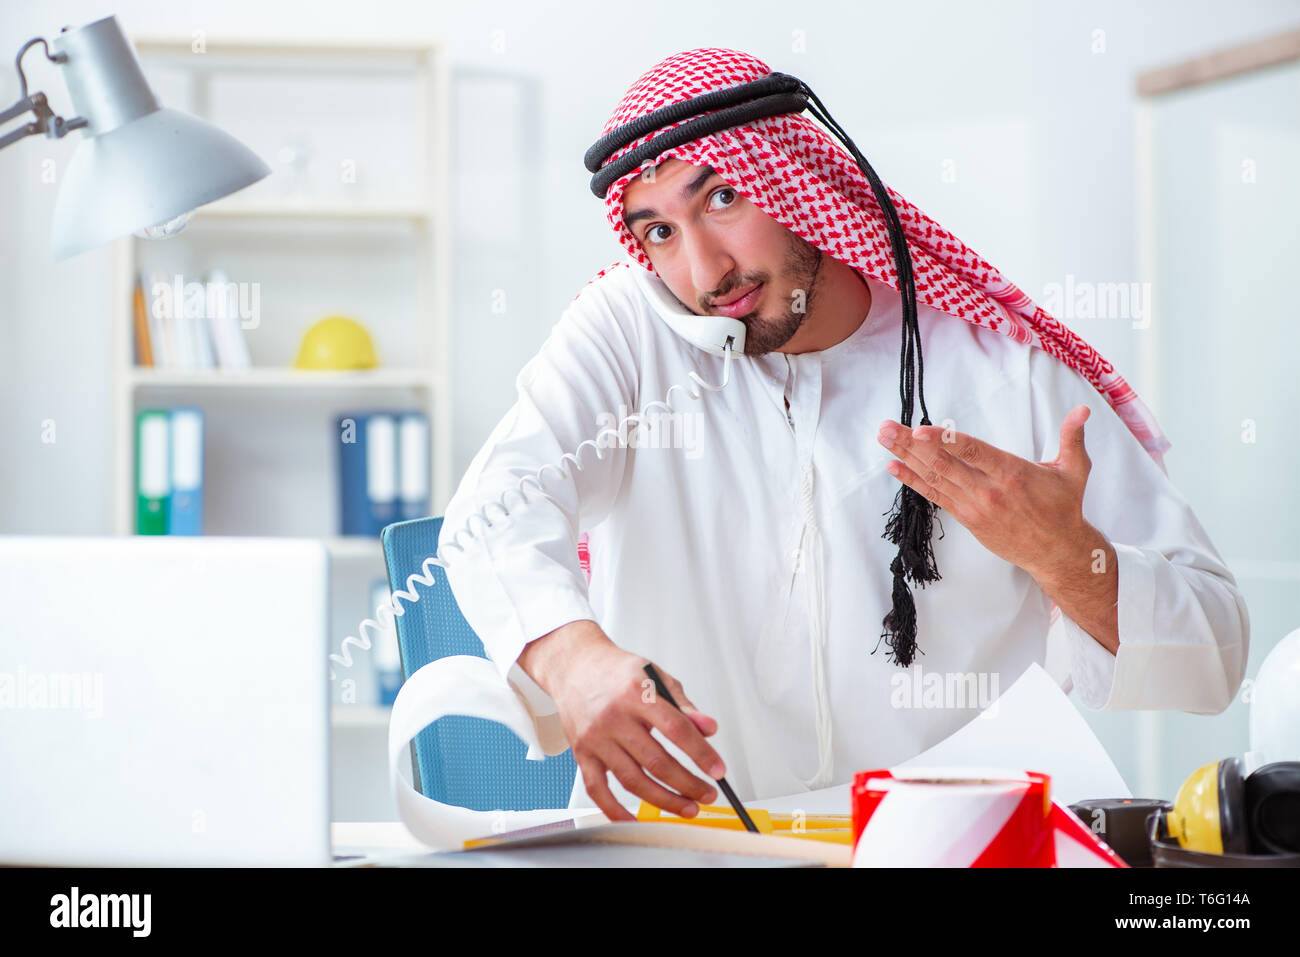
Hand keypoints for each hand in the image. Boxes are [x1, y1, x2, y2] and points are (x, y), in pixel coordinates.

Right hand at [517, 619, 723, 822]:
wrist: (575, 667)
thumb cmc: (617, 672)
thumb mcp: (655, 676)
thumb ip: (684, 705)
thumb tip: (709, 729)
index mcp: (637, 692)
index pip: (676, 729)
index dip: (701, 753)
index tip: (718, 770)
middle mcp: (614, 716)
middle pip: (656, 761)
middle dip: (687, 784)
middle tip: (707, 794)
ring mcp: (596, 738)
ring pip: (632, 780)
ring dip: (663, 800)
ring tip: (686, 807)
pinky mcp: (581, 753)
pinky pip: (597, 789)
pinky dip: (615, 810)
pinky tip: (635, 820)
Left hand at [875, 405, 1094, 578]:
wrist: (1057, 552)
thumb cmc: (1065, 508)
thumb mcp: (1074, 470)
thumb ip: (1073, 438)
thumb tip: (1083, 410)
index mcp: (1012, 473)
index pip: (973, 452)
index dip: (945, 441)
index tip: (920, 430)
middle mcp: (988, 490)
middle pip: (943, 463)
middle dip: (911, 444)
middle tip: (885, 427)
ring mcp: (975, 506)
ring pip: (935, 477)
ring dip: (906, 457)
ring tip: (884, 439)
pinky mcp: (967, 518)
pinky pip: (936, 496)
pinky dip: (914, 481)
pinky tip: (894, 467)